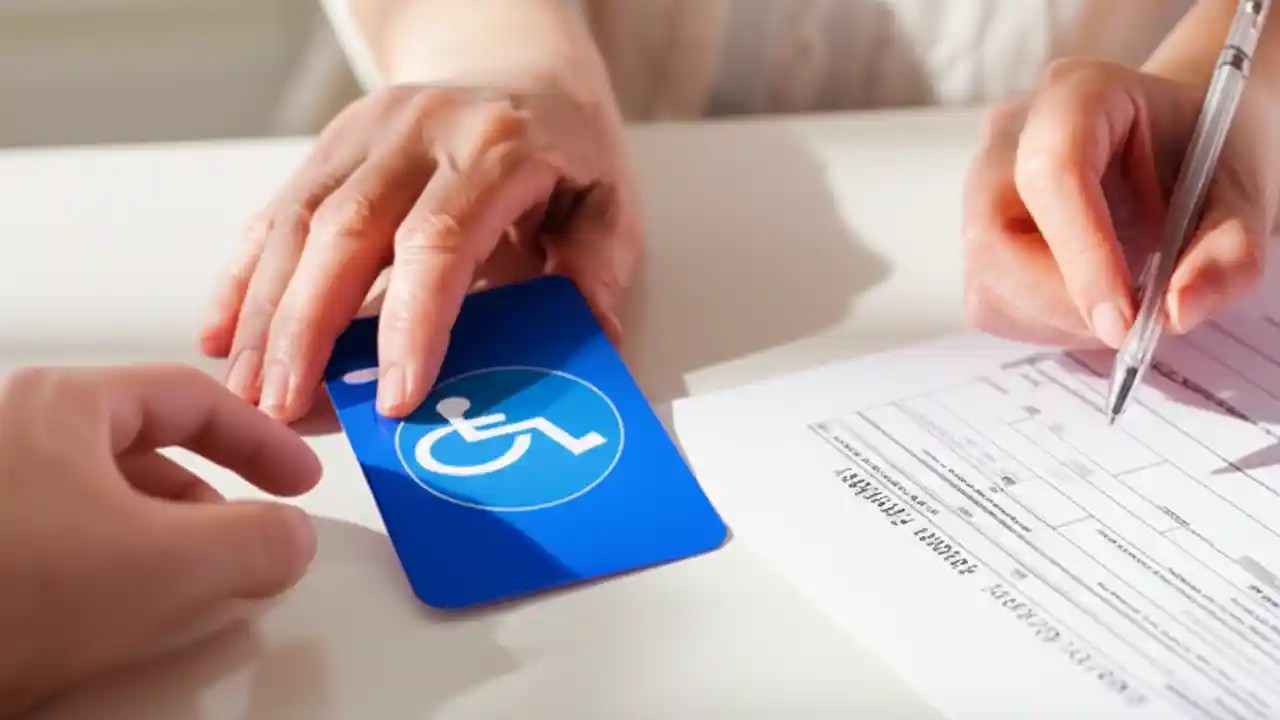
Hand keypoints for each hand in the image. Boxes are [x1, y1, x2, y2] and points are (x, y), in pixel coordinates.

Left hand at [0, 365, 319, 714]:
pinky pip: (63, 536)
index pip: (193, 398)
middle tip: (247, 544)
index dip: (263, 440)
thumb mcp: (166, 566)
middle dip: (210, 500)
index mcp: (64, 405)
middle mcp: (17, 430)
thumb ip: (257, 541)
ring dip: (161, 540)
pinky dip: (110, 566)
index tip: (299, 480)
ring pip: (103, 497)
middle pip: (148, 447)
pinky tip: (114, 616)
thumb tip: (289, 538)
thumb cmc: (4, 594)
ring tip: (185, 592)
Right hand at [199, 84, 642, 420]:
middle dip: (308, 330)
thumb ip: (597, 269)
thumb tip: (591, 345)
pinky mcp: (331, 145)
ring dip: (265, 314)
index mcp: (496, 149)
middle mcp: (420, 132)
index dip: (409, 322)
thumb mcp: (608, 203)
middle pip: (346, 231)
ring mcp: (366, 132)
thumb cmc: (565, 151)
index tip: (394, 396)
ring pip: (298, 223)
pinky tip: (223, 332)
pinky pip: (277, 211)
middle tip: (285, 410)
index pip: (439, 241)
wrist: (519, 70)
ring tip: (249, 391)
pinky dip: (245, 275)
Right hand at [962, 58, 1279, 347]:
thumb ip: (1228, 251)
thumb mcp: (1245, 192)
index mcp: (1078, 94)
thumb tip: (1178, 313)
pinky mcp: (975, 234)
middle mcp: (1010, 135)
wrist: (1178, 146)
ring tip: (1119, 305)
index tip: (1127, 321)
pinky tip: (1087, 301)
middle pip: (995, 234)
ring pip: (986, 276)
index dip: (1082, 254)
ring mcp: (982, 184)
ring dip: (1055, 317)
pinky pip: (987, 299)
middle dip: (1063, 300)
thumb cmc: (1206, 154)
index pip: (1052, 173)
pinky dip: (1040, 322)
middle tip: (1131, 328)